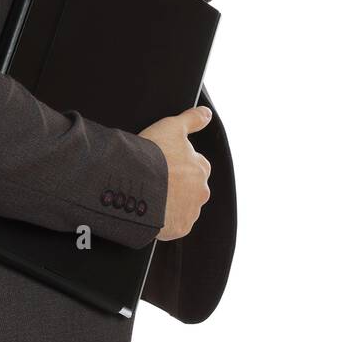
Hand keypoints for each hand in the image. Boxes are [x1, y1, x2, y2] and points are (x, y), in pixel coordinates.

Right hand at [138, 104, 212, 240]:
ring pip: (181, 208)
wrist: (135, 183)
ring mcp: (191, 211)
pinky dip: (164, 222)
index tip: (161, 167)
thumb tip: (207, 113)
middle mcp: (202, 191)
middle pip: (189, 190)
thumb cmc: (153, 154)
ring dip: (170, 205)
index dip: (175, 167)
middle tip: (153, 184)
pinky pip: (173, 226)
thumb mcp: (172, 127)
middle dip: (175, 188)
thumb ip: (192, 119)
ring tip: (149, 199)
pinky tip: (150, 213)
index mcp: (202, 168)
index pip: (193, 168)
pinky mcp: (180, 228)